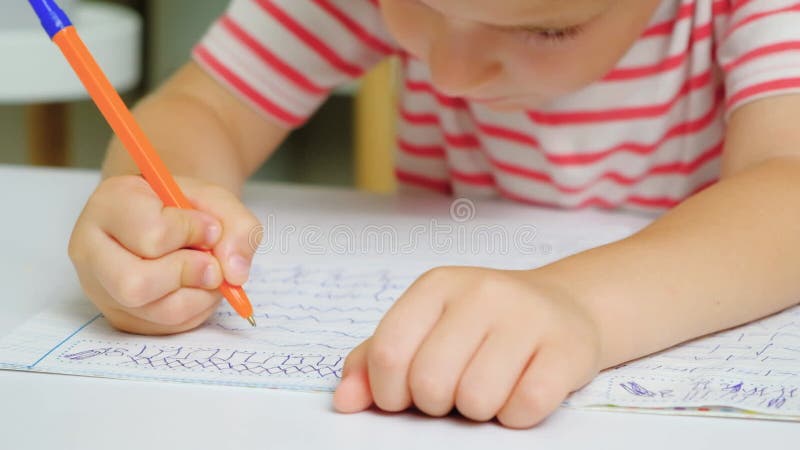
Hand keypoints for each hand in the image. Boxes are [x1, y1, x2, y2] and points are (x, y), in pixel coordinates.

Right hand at [68, 175, 260, 334]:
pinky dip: (195, 310)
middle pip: (135, 284)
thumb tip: (235, 273)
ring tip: (207, 273)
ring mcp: (100, 288)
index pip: (152, 233)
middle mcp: (91, 249)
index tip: (208, 226)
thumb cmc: (184, 206)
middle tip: (211, 263)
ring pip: (153, 310)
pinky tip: (196, 286)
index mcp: (109, 204)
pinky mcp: (119, 316)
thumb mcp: (216, 200)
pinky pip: (164, 327)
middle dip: (188, 274)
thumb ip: (237, 227)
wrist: (168, 218)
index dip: (193, 233)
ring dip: (198, 295)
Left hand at [333, 266, 601, 427]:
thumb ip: (376, 361)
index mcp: (437, 286)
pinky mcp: (566, 347)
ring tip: (490, 385)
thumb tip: (345, 401)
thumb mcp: (425, 328)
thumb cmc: (481, 325)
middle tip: (454, 388)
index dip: (388, 392)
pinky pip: (524, 408)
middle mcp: (482, 292)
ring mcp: (527, 316)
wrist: (562, 306)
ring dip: (478, 410)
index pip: (388, 353)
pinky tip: (521, 389)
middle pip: (429, 382)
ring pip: (477, 400)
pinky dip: (516, 415)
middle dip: (436, 403)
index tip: (405, 394)